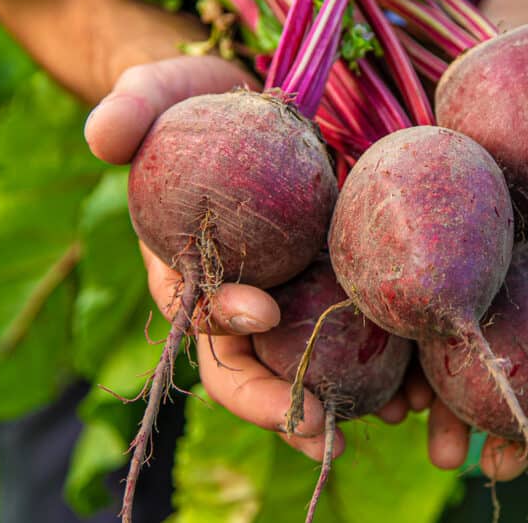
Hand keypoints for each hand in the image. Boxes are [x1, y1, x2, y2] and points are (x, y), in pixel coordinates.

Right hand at [85, 54, 382, 460]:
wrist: (242, 99)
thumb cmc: (190, 102)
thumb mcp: (152, 94)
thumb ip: (126, 109)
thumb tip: (103, 136)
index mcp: (187, 269)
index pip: (197, 311)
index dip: (223, 320)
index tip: (260, 310)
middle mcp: (239, 295)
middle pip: (256, 367)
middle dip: (284, 405)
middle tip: (324, 432)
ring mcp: (289, 292)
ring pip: (313, 363)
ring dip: (349, 399)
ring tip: (395, 414)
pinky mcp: (332, 275)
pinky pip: (357, 329)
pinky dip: (389, 359)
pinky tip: (423, 379)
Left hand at [427, 11, 527, 479]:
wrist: (444, 87)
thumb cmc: (514, 84)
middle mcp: (519, 275)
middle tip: (513, 462)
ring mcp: (463, 281)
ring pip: (467, 362)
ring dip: (456, 415)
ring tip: (444, 454)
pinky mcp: (404, 277)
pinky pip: (405, 336)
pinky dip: (397, 374)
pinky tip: (383, 407)